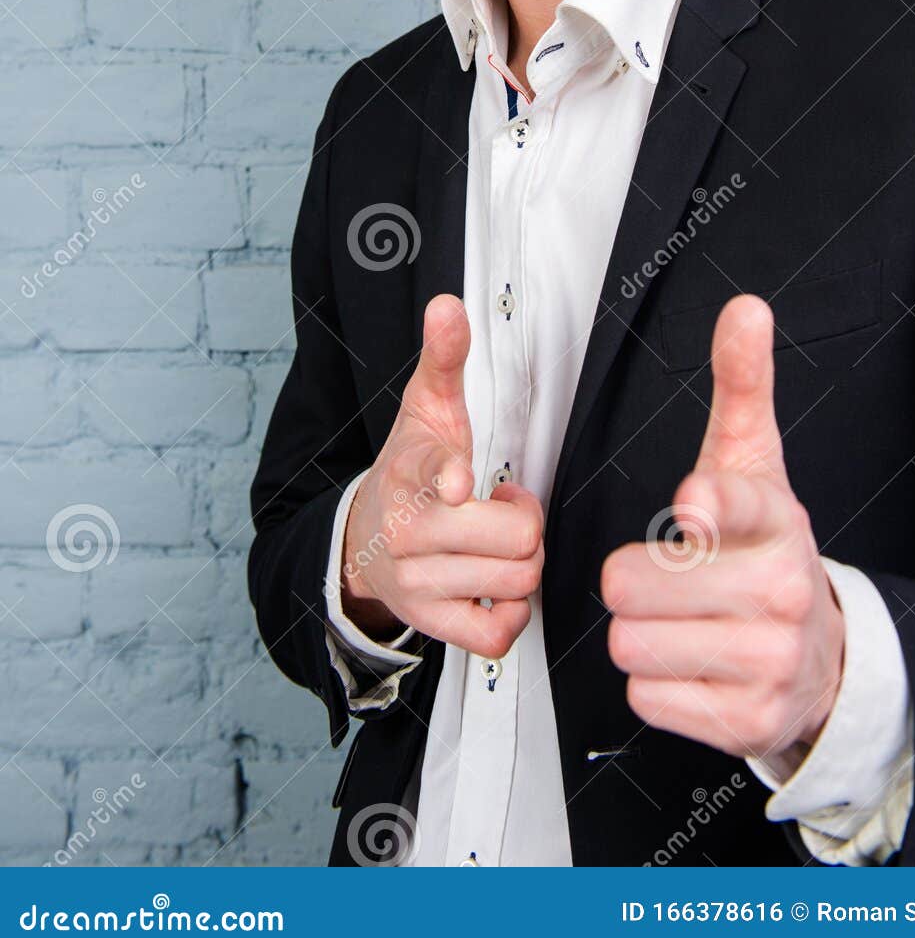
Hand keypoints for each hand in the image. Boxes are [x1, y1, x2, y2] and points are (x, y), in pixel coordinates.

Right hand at [339, 292, 543, 660]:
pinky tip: (495, 583)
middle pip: (517, 537)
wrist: (364, 537)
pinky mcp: (431, 623)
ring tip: (495, 542)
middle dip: (526, 522)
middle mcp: (409, 530)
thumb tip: (449, 305)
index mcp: (410, 471)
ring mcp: (418, 582)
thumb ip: (443, 356)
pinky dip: (510, 611)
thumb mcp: (426, 407)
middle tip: (504, 509)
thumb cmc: (409, 467)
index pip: (432, 473)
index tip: (460, 482)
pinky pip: (498, 632)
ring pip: (517, 581)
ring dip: (521, 562)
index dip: (451, 476)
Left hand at [601, 294, 843, 765]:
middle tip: (662, 579)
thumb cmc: (762, 548)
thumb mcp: (752, 462)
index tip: (689, 511)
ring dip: (637, 636)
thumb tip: (746, 309)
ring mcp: (770, 661)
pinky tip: (689, 664)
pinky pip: (646, 698)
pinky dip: (654, 685)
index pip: (735, 507)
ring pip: (632, 646)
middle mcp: (782, 591)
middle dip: (630, 584)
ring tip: (676, 622)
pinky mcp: (748, 721)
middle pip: (636, 587)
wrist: (820, 654)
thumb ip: (742, 384)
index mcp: (777, 520)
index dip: (706, 510)